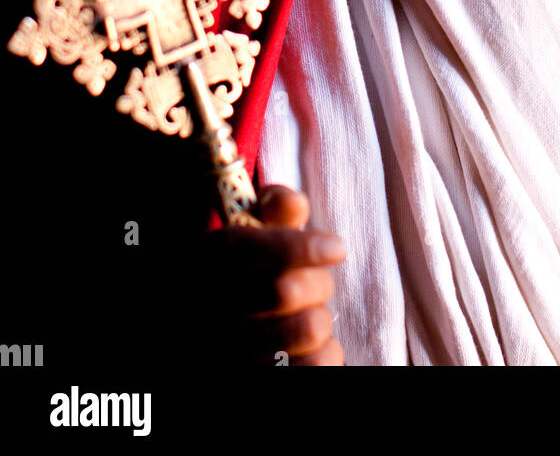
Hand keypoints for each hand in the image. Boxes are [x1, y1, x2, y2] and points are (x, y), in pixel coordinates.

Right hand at [205, 183, 346, 366]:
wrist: (226, 333)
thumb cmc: (241, 279)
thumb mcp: (246, 237)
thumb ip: (268, 212)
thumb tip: (294, 205)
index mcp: (199, 263)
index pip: (237, 247)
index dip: (294, 245)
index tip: (336, 248)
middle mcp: (204, 311)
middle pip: (283, 289)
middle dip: (316, 282)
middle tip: (315, 285)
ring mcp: (227, 355)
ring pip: (308, 328)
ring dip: (320, 318)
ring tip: (305, 317)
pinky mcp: (252, 380)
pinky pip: (317, 364)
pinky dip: (327, 353)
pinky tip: (305, 349)